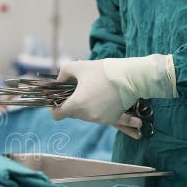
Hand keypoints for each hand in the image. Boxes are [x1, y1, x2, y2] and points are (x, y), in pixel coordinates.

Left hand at [50, 55, 176, 137]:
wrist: (132, 77)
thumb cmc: (103, 71)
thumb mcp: (78, 66)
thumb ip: (62, 74)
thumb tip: (57, 82)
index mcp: (76, 104)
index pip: (57, 115)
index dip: (54, 108)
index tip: (57, 101)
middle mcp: (87, 115)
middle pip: (72, 113)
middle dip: (71, 103)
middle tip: (77, 90)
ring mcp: (99, 119)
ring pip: (84, 115)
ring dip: (84, 106)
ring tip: (92, 90)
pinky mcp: (110, 120)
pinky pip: (98, 117)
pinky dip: (97, 109)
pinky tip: (100, 98)